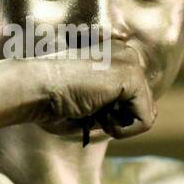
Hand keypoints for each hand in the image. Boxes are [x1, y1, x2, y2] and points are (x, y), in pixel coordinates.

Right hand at [15, 43, 156, 140]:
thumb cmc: (50, 101)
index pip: (133, 98)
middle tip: (88, 108)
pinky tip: (98, 114)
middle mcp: (125, 53)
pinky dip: (122, 130)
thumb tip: (150, 118)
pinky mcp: (132, 76)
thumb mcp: (89, 101)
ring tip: (92, 109)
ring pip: (146, 114)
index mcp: (114, 55)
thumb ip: (116, 105)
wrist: (33, 88)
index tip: (85, 105)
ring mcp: (130, 62)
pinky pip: (145, 121)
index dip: (111, 114)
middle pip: (143, 105)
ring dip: (118, 123)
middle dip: (118, 118)